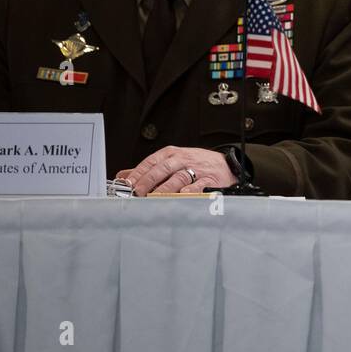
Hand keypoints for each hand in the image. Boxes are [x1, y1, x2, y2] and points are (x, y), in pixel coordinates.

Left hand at [116, 146, 235, 195]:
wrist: (227, 165)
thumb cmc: (197, 164)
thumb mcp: (172, 161)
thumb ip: (148, 169)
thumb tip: (123, 175)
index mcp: (172, 154)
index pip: (151, 161)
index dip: (138, 173)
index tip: (127, 184)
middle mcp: (183, 160)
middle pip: (163, 169)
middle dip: (149, 180)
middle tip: (138, 192)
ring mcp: (197, 169)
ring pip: (178, 178)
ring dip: (165, 188)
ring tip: (154, 197)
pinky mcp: (210, 180)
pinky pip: (198, 186)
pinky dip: (189, 191)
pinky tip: (180, 196)